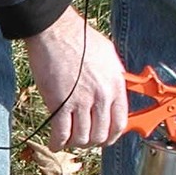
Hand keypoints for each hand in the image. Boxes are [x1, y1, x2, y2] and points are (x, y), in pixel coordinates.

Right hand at [24, 6, 127, 150]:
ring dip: (75, 143)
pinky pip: (61, 134)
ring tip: (69, 139)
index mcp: (115, 85)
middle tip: (84, 138)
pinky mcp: (59, 104)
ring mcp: (80, 102)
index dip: (112, 135)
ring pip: (81, 138)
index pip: (120, 123)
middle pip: (100, 135)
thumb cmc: (80, 38)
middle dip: (92, 141)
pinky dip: (58, 143)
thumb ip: (114, 77)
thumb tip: (114, 93)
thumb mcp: (108, 56)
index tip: (106, 137)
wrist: (54, 31)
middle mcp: (100, 96)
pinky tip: (55, 143)